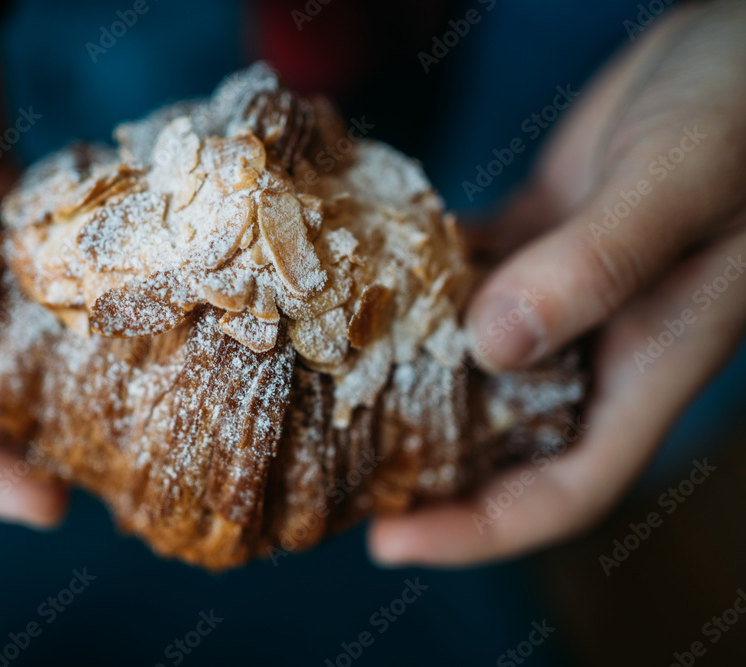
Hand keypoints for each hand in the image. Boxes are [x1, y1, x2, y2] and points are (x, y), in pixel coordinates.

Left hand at [370, 0, 745, 565]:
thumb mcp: (678, 184)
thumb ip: (597, 265)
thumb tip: (491, 346)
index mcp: (652, 356)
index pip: (567, 486)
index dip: (481, 529)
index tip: (390, 543)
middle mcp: (603, 336)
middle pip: (508, 438)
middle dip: (430, 466)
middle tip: (334, 469)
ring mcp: (572, 285)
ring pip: (482, 358)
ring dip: (414, 373)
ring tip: (327, 379)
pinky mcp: (549, 231)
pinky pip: (474, 275)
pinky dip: (424, 282)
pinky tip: (365, 275)